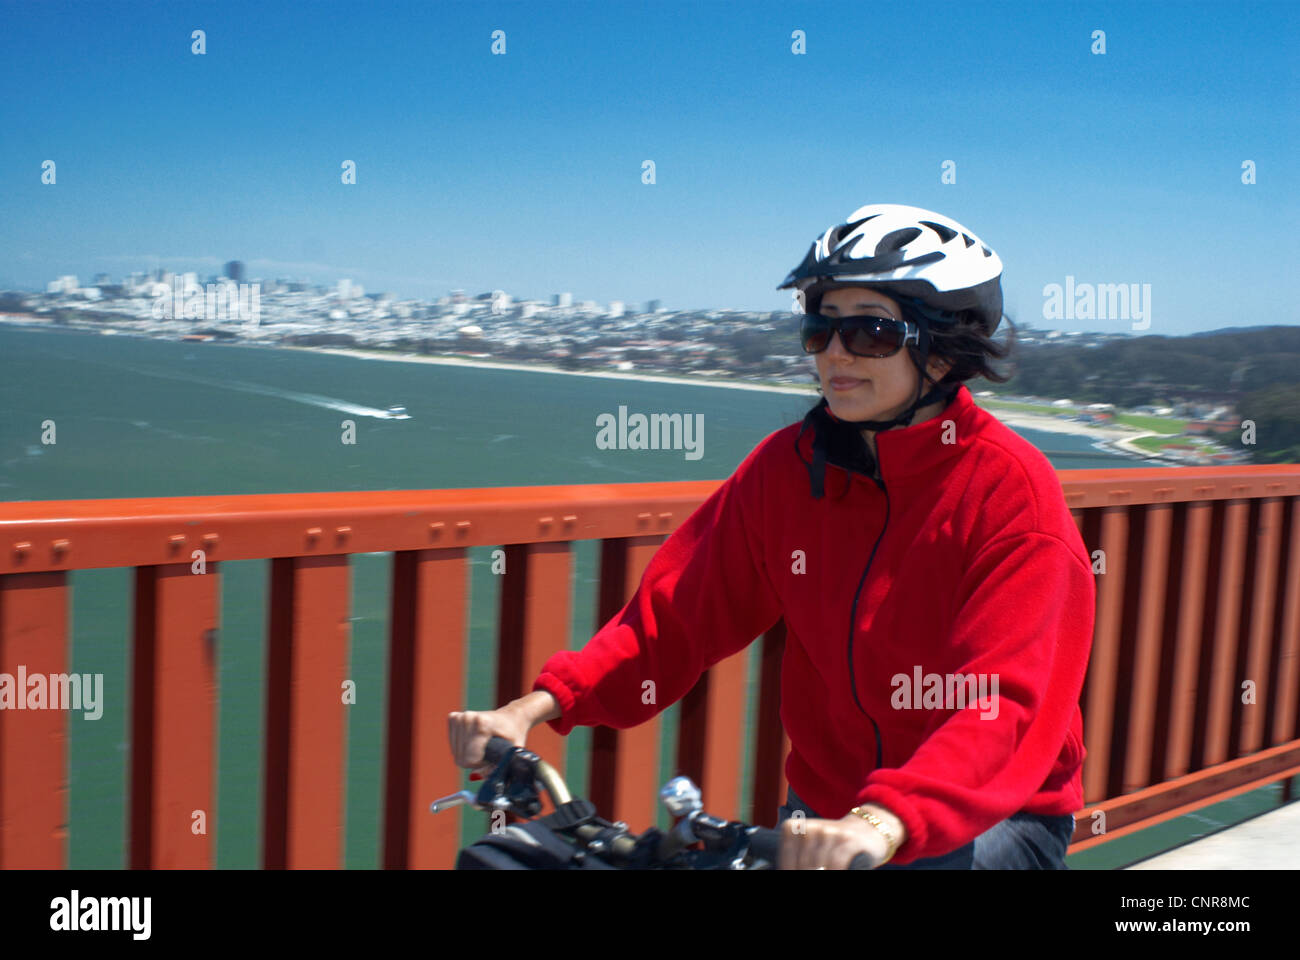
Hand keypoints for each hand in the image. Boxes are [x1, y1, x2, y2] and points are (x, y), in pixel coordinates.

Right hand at [447, 705, 531, 779]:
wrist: (511, 716)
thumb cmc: (513, 734)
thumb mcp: (513, 751)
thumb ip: (500, 767)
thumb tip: (483, 778)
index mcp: (482, 725)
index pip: (468, 759)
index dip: (480, 765)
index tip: (491, 758)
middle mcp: (468, 718)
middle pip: (460, 757)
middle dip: (473, 761)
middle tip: (488, 753)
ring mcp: (460, 717)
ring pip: (455, 753)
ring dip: (467, 755)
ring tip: (482, 747)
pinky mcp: (454, 718)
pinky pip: (453, 745)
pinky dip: (462, 748)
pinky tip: (473, 743)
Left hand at [778, 814, 892, 869]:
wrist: (867, 831)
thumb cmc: (833, 846)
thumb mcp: (811, 848)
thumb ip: (799, 860)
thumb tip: (786, 871)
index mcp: (794, 828)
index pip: (786, 859)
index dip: (789, 870)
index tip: (793, 876)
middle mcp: (811, 827)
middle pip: (802, 865)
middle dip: (805, 874)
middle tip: (813, 874)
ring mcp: (830, 832)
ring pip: (818, 866)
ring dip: (821, 874)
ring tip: (822, 874)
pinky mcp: (848, 840)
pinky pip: (836, 863)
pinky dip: (835, 872)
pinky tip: (836, 873)